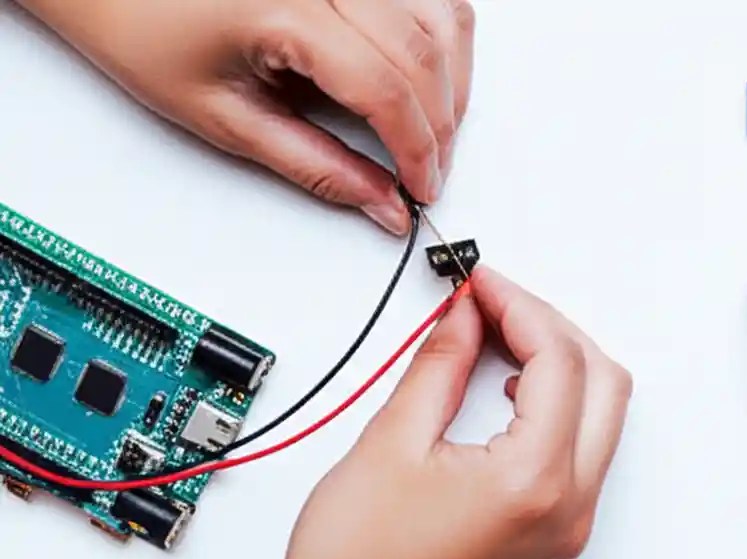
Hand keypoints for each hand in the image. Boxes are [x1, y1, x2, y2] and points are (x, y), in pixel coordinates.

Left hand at [16, 0, 473, 233]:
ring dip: (453, 78)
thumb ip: (314, 164)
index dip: (418, 149)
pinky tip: (431, 71)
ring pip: (443, 15)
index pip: (387, 87)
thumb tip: (380, 203)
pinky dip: (445, 34)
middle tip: (428, 169)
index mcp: (284, 7)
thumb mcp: (224, 116)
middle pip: (425, 51)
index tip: (423, 187)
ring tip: (433, 126)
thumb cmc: (143, 29)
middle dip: (441, 124)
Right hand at [257, 267, 632, 558]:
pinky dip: (555, 408)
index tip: (478, 284)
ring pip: (602, 415)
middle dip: (551, 329)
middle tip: (492, 304)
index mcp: (533, 482)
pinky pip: (581, 451)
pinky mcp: (555, 537)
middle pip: (604, 381)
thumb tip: (464, 314)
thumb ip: (440, 365)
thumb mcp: (389, 444)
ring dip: (559, 366)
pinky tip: (504, 392)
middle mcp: (568, 507)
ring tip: (493, 340)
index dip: (519, 306)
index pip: (559, 361)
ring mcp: (569, 526)